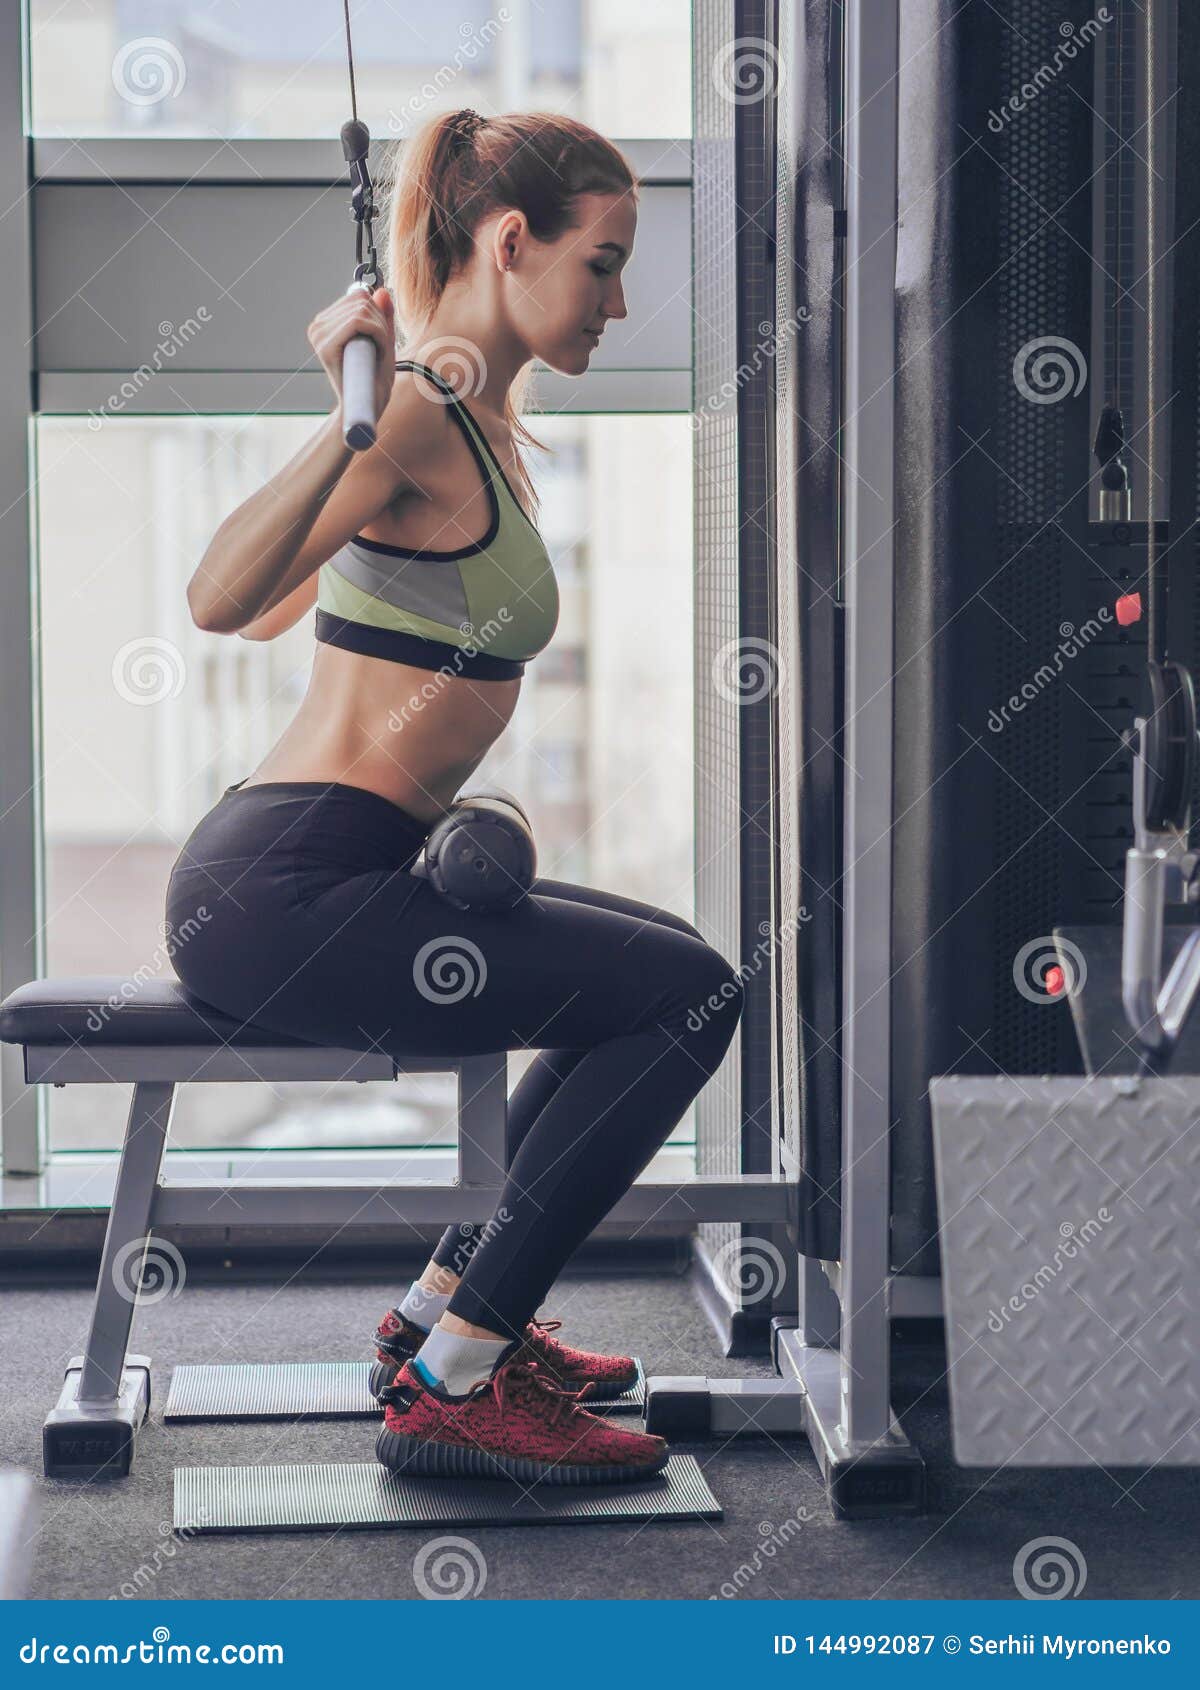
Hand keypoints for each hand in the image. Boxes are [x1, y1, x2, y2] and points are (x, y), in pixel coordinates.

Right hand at [308, 285, 395, 422]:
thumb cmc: (373, 382)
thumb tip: (381, 291)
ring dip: (381, 333)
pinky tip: (375, 355)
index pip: (359, 295)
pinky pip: (360, 322)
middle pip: (362, 299)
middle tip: (379, 351)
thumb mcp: (383, 343)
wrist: (364, 411)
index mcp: (327, 323)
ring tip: (375, 356)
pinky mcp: (325, 344)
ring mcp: (319, 334)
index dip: (378, 316)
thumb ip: (383, 318)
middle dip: (381, 324)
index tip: (379, 342)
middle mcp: (318, 325)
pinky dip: (378, 336)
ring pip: (363, 309)